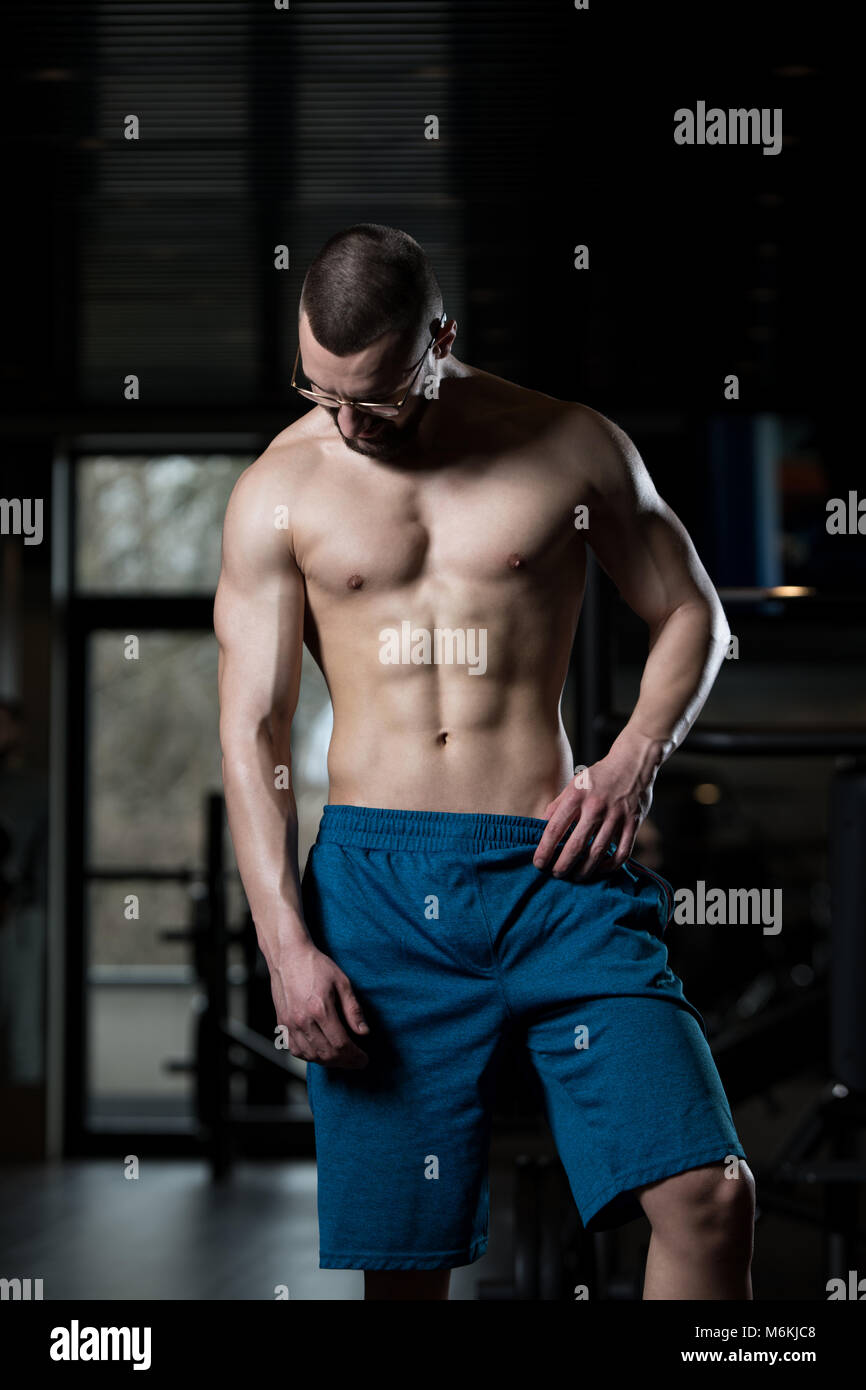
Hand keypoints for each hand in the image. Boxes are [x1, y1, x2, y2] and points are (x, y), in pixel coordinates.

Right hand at [271, 941, 369, 1068]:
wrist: (288, 956)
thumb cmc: (315, 966)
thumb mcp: (342, 982)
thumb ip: (353, 1010)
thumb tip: (363, 1032)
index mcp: (320, 1009)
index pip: (340, 1044)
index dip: (355, 1056)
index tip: (364, 1059)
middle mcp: (302, 1020)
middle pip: (326, 1054)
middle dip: (345, 1062)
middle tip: (356, 1061)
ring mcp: (290, 1024)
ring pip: (310, 1056)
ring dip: (328, 1062)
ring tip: (342, 1058)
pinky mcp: (282, 1024)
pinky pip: (296, 1050)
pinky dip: (310, 1056)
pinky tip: (321, 1052)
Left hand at [532, 751, 654, 879]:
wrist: (633, 762)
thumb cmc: (599, 776)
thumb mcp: (574, 784)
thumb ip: (558, 805)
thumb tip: (542, 827)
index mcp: (576, 795)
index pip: (555, 828)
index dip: (545, 849)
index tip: (539, 863)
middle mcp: (596, 806)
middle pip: (576, 845)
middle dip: (563, 865)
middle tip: (556, 875)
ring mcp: (616, 815)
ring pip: (598, 852)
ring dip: (585, 870)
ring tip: (576, 877)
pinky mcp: (633, 822)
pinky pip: (622, 852)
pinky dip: (610, 865)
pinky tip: (600, 869)